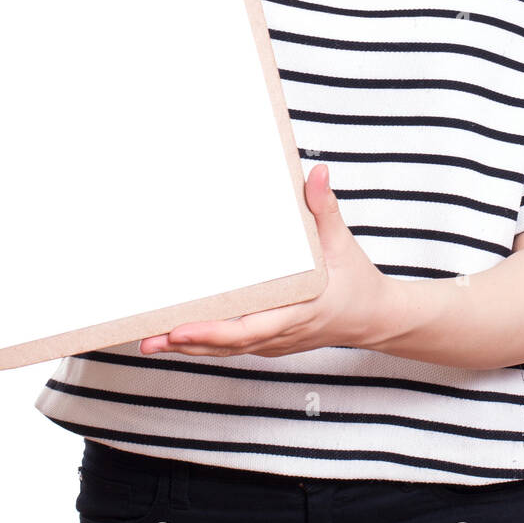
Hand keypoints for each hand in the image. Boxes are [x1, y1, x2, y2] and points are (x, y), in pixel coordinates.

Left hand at [138, 163, 399, 358]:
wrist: (374, 318)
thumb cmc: (357, 281)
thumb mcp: (342, 243)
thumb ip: (326, 209)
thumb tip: (317, 173)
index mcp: (298, 311)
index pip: (249, 329)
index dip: (213, 331)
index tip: (181, 328)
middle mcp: (282, 333)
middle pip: (227, 344)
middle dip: (187, 342)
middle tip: (148, 336)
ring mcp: (275, 342)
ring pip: (226, 349)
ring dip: (189, 346)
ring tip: (150, 338)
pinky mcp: (271, 341)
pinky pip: (233, 346)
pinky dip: (206, 343)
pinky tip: (180, 335)